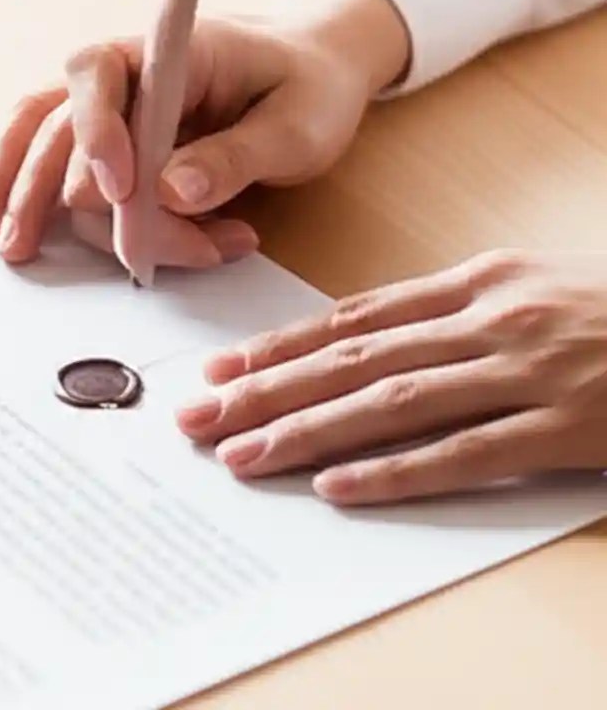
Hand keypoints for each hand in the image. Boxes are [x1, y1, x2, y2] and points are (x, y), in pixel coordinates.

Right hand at [0, 0, 408, 266]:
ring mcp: (104, 109)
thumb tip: (171, 194)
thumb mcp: (297, 127)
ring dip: (36, 207)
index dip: (99, 135)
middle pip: (74, 139)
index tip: (119, 191)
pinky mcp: (100, 142)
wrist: (312, 75)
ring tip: (21, 252)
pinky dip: (16, 191)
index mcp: (168, 51)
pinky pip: (39, 159)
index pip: (100, 77)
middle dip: (112, 210)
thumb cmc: (308, 90)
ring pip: (45, 156)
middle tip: (167, 259)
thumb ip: (235, 159)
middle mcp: (122, 74)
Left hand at [177, 250, 606, 505]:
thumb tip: (352, 345)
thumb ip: (447, 313)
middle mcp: (494, 320)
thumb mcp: (529, 288)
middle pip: (354, 361)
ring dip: (306, 431)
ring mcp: (531, 373)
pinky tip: (339, 486)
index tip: (222, 369)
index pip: (356, 320)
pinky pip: (466, 454)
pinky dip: (396, 472)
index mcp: (480, 282)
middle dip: (266, 390)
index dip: (281, 347)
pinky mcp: (569, 427)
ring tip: (243, 454)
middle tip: (199, 416)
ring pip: (392, 404)